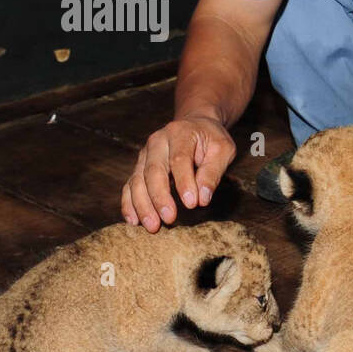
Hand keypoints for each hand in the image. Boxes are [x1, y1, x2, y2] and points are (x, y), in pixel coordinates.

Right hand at [121, 114, 234, 231]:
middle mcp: (157, 142)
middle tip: (169, 219)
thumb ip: (213, 173)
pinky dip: (129, 203)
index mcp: (180, 133)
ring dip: (143, 205)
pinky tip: (134, 220)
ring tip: (152, 226)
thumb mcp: (223, 150)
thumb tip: (203, 199)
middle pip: (153, 171)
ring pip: (138, 180)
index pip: (179, 160)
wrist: (195, 125)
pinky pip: (130, 186)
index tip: (192, 204)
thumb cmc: (211, 139)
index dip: (184, 183)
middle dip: (159, 197)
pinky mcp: (139, 167)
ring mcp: (145, 154)